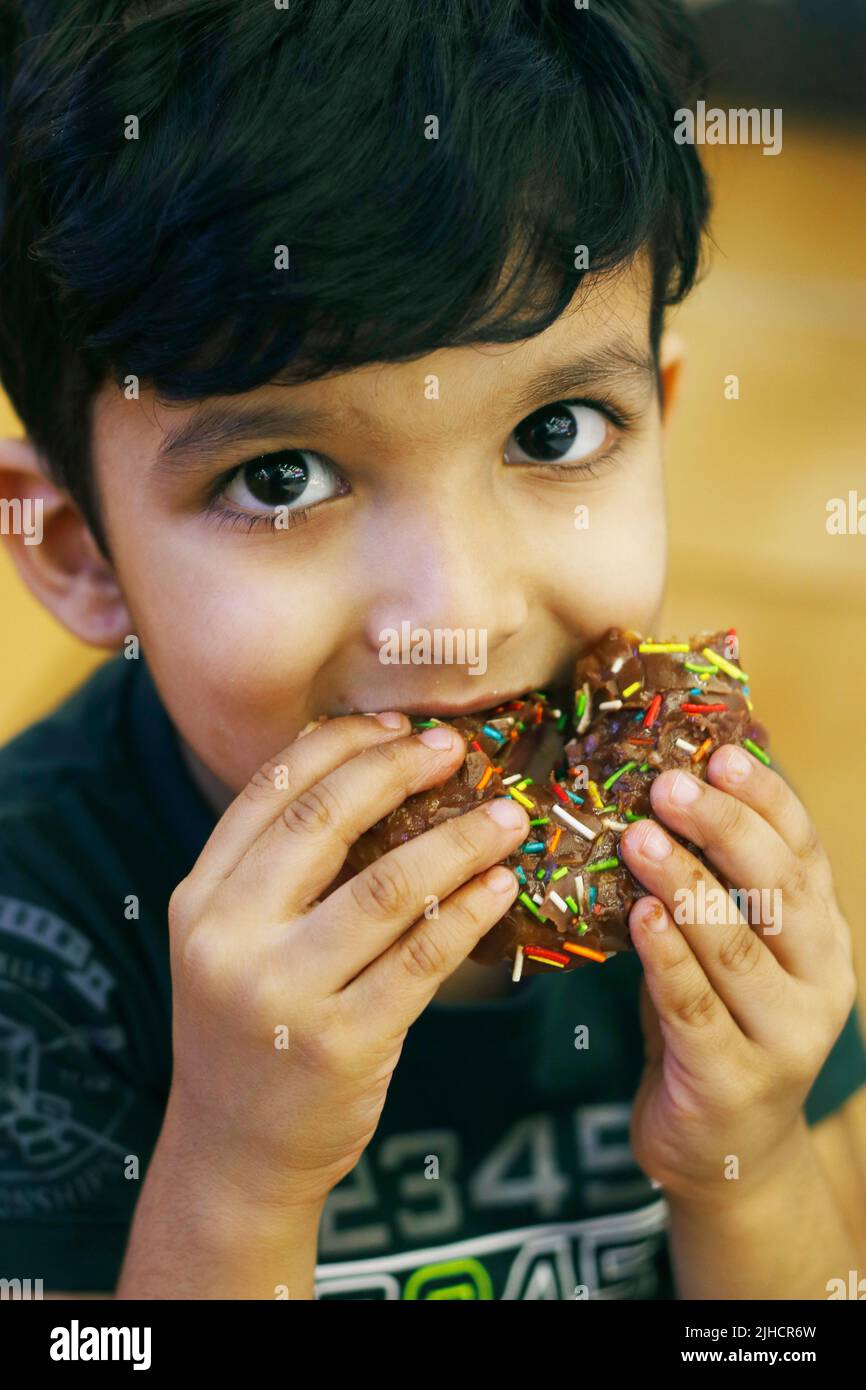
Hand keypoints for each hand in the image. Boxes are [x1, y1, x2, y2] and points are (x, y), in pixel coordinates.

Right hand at [165, 712, 528, 1211]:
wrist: (236, 1153)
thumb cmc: (250, 1029)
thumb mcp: (231, 943)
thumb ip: (278, 873)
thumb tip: (375, 772)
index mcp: (201, 899)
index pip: (270, 790)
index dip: (340, 744)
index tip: (397, 723)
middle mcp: (230, 939)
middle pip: (324, 821)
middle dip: (399, 770)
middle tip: (456, 749)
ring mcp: (284, 993)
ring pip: (388, 886)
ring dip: (459, 840)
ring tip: (508, 816)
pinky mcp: (343, 1042)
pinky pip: (424, 957)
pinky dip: (471, 911)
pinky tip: (501, 886)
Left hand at [619, 743, 856, 1204]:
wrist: (728, 1150)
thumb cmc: (717, 1024)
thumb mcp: (729, 949)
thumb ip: (714, 886)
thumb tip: (666, 789)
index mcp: (823, 936)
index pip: (804, 853)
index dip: (766, 799)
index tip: (721, 754)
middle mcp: (819, 981)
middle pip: (778, 889)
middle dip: (722, 828)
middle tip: (667, 786)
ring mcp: (783, 1036)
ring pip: (735, 945)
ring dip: (684, 884)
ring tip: (639, 837)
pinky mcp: (733, 1079)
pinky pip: (695, 1007)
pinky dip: (666, 957)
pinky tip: (638, 916)